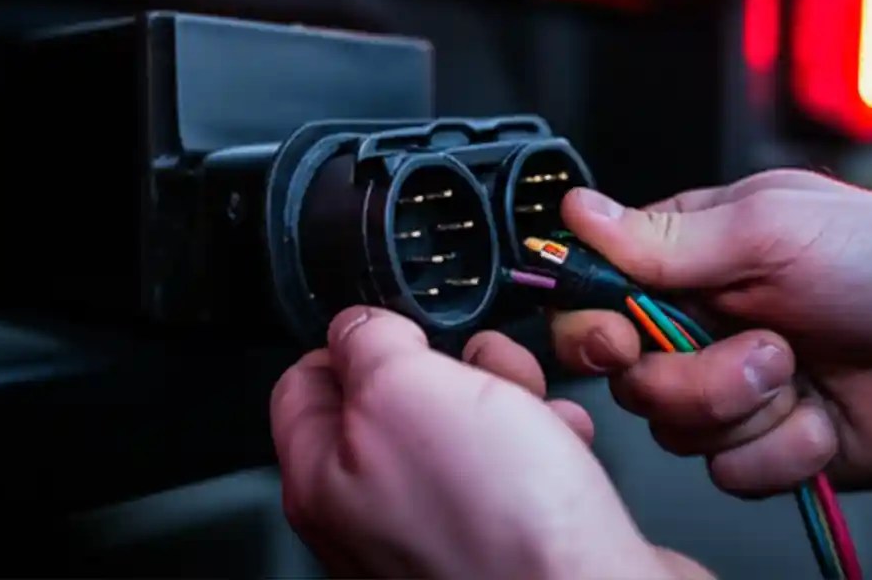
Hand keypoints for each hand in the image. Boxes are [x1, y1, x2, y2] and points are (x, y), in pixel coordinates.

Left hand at [271, 306, 709, 578]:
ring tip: (537, 414)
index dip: (355, 340)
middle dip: (454, 367)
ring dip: (513, 400)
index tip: (402, 326)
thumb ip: (368, 341)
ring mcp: (441, 535)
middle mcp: (372, 516)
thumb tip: (361, 324)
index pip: (305, 383)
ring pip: (469, 426)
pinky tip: (567, 450)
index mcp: (322, 480)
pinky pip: (521, 468)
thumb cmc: (500, 527)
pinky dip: (551, 444)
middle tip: (479, 373)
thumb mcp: (402, 388)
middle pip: (399, 399)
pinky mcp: (507, 545)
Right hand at [550, 170, 871, 494]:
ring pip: (676, 430)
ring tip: (803, 371)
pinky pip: (731, 471)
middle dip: (691, 376)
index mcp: (685, 262)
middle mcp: (698, 326)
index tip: (621, 339)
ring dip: (747, 407)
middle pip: (628, 378)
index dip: (592, 328)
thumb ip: (666, 238)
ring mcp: (731, 389)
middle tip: (759, 348)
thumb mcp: (771, 229)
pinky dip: (783, 449)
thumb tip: (577, 212)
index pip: (593, 297)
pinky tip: (824, 416)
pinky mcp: (767, 444)